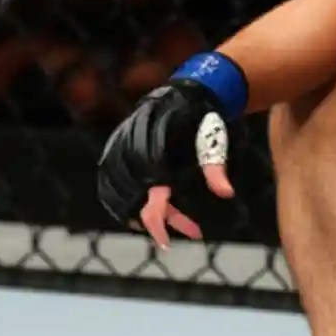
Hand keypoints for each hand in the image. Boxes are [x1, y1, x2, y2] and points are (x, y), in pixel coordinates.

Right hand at [97, 52, 247, 247]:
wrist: (184, 91)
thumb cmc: (202, 119)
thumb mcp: (212, 141)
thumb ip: (215, 168)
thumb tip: (227, 193)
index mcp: (157, 155)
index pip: (152, 202)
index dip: (158, 226)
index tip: (167, 243)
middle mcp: (133, 153)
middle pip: (137, 205)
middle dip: (162, 221)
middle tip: (190, 227)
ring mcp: (119, 150)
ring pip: (118, 198)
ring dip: (141, 214)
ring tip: (171, 220)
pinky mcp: (114, 148)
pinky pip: (107, 183)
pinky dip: (122, 200)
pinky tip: (144, 207)